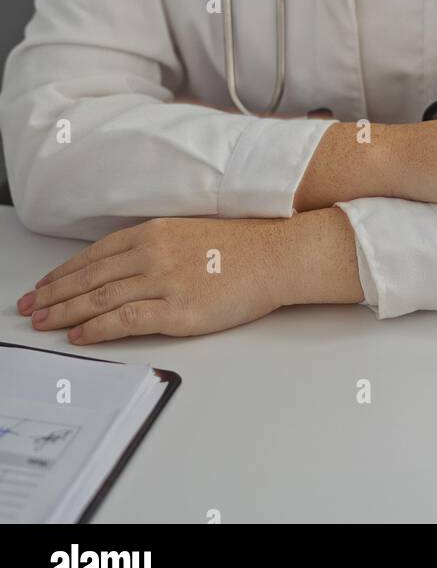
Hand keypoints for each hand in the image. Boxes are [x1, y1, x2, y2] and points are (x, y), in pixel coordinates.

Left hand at [16, 217, 289, 344]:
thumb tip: (121, 266)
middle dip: (53, 294)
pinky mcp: (177, 310)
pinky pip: (124, 321)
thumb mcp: (187, 233)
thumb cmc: (240, 246)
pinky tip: (80, 335)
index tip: (44, 285)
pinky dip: (96, 329)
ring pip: (99, 299)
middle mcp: (152, 253)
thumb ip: (154, 245)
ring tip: (44, 323)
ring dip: (65, 312)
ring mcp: (163, 281)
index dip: (64, 273)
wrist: (275, 255)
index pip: (94, 255)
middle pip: (89, 277)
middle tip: (30, 307)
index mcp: (152, 232)